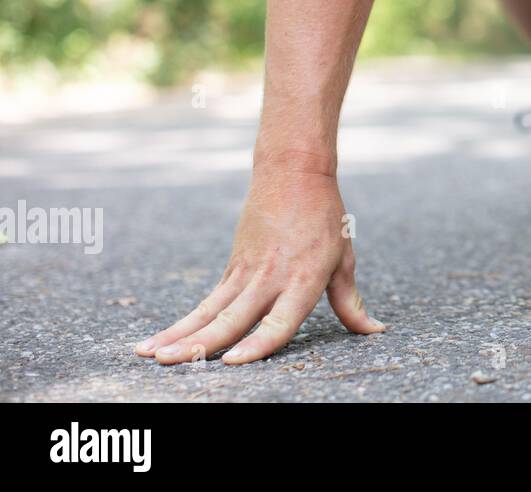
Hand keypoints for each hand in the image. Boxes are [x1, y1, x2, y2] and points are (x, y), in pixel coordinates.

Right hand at [135, 163, 383, 364]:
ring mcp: (247, 272)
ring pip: (209, 311)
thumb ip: (350, 302)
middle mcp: (271, 279)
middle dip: (201, 344)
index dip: (258, 343)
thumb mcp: (344, 260)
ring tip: (153, 355)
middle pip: (233, 318)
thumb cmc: (325, 218)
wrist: (293, 172)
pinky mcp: (233, 267)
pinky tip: (157, 340)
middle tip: (174, 362)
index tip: (233, 361)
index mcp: (304, 280)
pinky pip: (206, 302)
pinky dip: (182, 322)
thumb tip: (374, 331)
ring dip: (179, 335)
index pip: (280, 321)